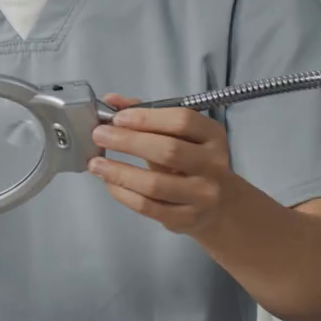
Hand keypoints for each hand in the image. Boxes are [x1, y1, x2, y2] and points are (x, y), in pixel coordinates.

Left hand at [88, 94, 259, 235]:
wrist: (223, 208)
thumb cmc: (195, 165)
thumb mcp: (180, 137)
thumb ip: (148, 116)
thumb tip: (112, 101)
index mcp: (213, 136)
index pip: (182, 121)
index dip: (147, 118)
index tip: (118, 118)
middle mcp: (213, 165)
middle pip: (168, 150)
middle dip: (128, 141)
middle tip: (100, 136)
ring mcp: (202, 195)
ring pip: (155, 184)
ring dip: (119, 172)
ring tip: (96, 164)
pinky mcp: (187, 219)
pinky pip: (149, 206)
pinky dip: (124, 194)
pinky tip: (110, 183)